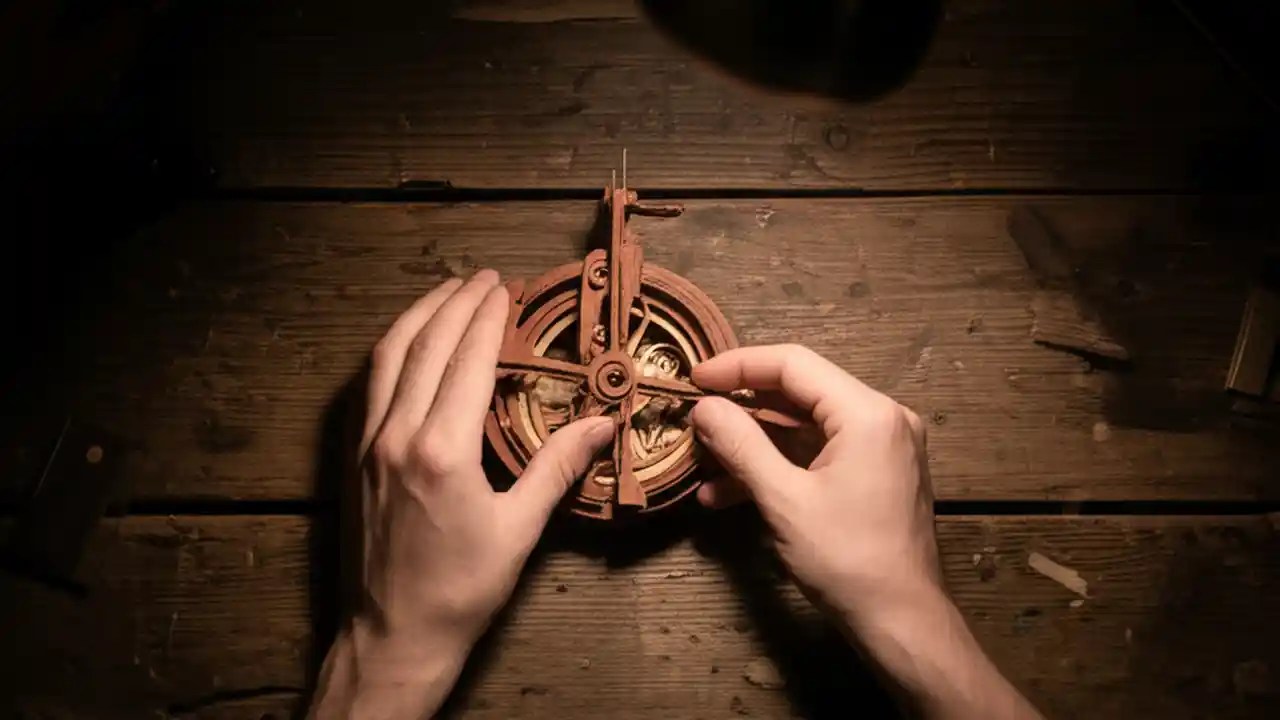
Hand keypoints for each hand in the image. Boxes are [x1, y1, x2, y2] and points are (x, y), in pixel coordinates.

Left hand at [309, 271, 613, 718]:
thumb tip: (603, 425)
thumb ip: (557, 468)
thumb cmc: (460, 590)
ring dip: (418, 316)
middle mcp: (397, 435)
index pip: (466, 359)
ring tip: (446, 292)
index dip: (487, 317)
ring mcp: (368, 444)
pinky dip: (392, 350)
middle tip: (484, 278)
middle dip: (455, 303)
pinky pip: (370, 385)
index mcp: (441, 450)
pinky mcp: (354, 458)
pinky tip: (408, 343)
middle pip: (425, 345)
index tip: (506, 288)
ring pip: (388, 357)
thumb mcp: (519, 530)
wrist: (393, 634)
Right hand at [690, 344, 938, 624]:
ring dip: (754, 445)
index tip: (694, 379)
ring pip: (805, 428)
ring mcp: (882, 448)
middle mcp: (882, 419)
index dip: (738, 366)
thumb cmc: (847, 560)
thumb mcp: (784, 500)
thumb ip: (741, 445)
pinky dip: (778, 467)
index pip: (794, 364)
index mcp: (867, 413)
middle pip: (800, 393)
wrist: (901, 621)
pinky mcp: (876, 475)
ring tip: (703, 466)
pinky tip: (730, 493)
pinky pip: (819, 455)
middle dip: (742, 409)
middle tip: (695, 420)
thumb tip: (704, 407)